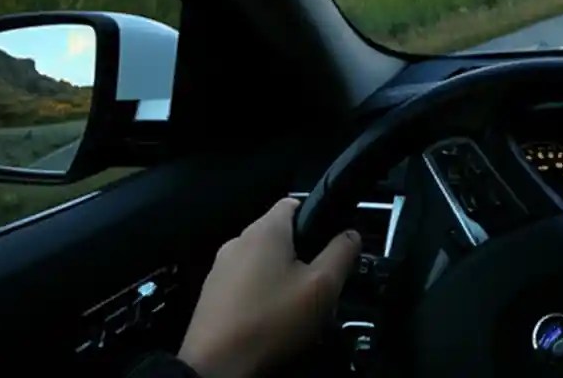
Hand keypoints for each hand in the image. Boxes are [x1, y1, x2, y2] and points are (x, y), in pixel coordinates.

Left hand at [177, 198, 361, 377]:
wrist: (216, 367)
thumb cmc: (272, 320)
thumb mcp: (322, 286)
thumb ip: (342, 252)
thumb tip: (351, 234)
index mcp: (265, 230)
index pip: (295, 201)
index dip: (318, 217)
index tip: (332, 245)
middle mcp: (238, 241)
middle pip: (280, 235)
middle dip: (303, 254)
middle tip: (321, 284)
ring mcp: (220, 268)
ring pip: (263, 262)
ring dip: (282, 277)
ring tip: (297, 307)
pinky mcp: (211, 294)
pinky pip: (245, 283)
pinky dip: (261, 294)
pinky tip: (271, 320)